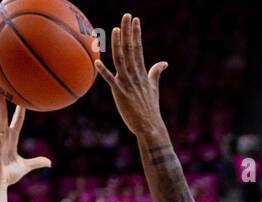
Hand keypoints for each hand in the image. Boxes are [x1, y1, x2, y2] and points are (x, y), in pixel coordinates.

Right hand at [0, 89, 51, 191]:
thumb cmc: (8, 176)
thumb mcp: (26, 167)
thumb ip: (36, 162)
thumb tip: (49, 162)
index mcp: (11, 141)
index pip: (16, 122)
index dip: (19, 111)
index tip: (20, 99)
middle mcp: (3, 137)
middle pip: (4, 116)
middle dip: (4, 101)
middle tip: (2, 86)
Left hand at [94, 14, 166, 137]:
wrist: (150, 126)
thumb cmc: (150, 108)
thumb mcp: (154, 88)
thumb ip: (156, 73)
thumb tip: (164, 63)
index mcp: (142, 72)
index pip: (139, 48)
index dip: (136, 33)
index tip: (135, 20)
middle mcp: (135, 75)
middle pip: (130, 49)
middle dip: (128, 32)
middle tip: (126, 16)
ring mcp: (127, 84)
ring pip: (121, 60)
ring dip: (118, 44)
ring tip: (115, 29)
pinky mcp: (120, 94)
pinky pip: (110, 81)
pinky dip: (104, 71)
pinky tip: (97, 61)